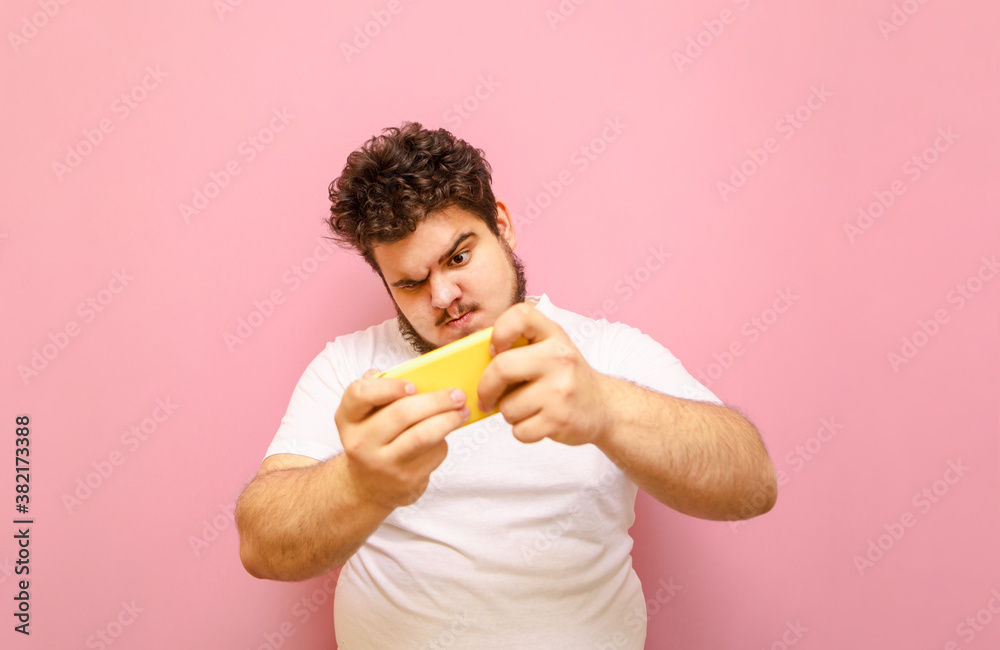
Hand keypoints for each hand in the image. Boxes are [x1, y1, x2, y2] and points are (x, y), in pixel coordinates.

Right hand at [335, 370, 469, 508]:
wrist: (368, 484)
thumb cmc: (374, 436)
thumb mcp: (366, 414)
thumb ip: (381, 389)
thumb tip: (418, 374)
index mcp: (348, 418)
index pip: (359, 395)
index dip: (388, 387)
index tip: (413, 385)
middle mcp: (360, 442)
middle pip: (402, 414)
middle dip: (436, 401)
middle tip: (457, 395)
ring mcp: (382, 464)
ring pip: (423, 436)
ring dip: (449, 420)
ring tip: (462, 411)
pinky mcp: (406, 480)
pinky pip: (433, 453)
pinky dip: (444, 440)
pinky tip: (446, 434)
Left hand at [477, 303, 611, 445]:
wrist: (604, 408)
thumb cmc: (566, 377)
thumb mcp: (550, 350)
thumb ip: (519, 347)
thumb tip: (473, 366)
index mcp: (554, 335)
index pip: (521, 315)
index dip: (499, 332)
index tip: (494, 351)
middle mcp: (560, 358)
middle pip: (501, 368)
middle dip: (486, 388)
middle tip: (485, 398)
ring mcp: (561, 390)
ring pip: (508, 406)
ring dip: (509, 413)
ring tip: (527, 407)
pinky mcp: (560, 420)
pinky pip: (519, 430)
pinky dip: (522, 430)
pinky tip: (538, 421)